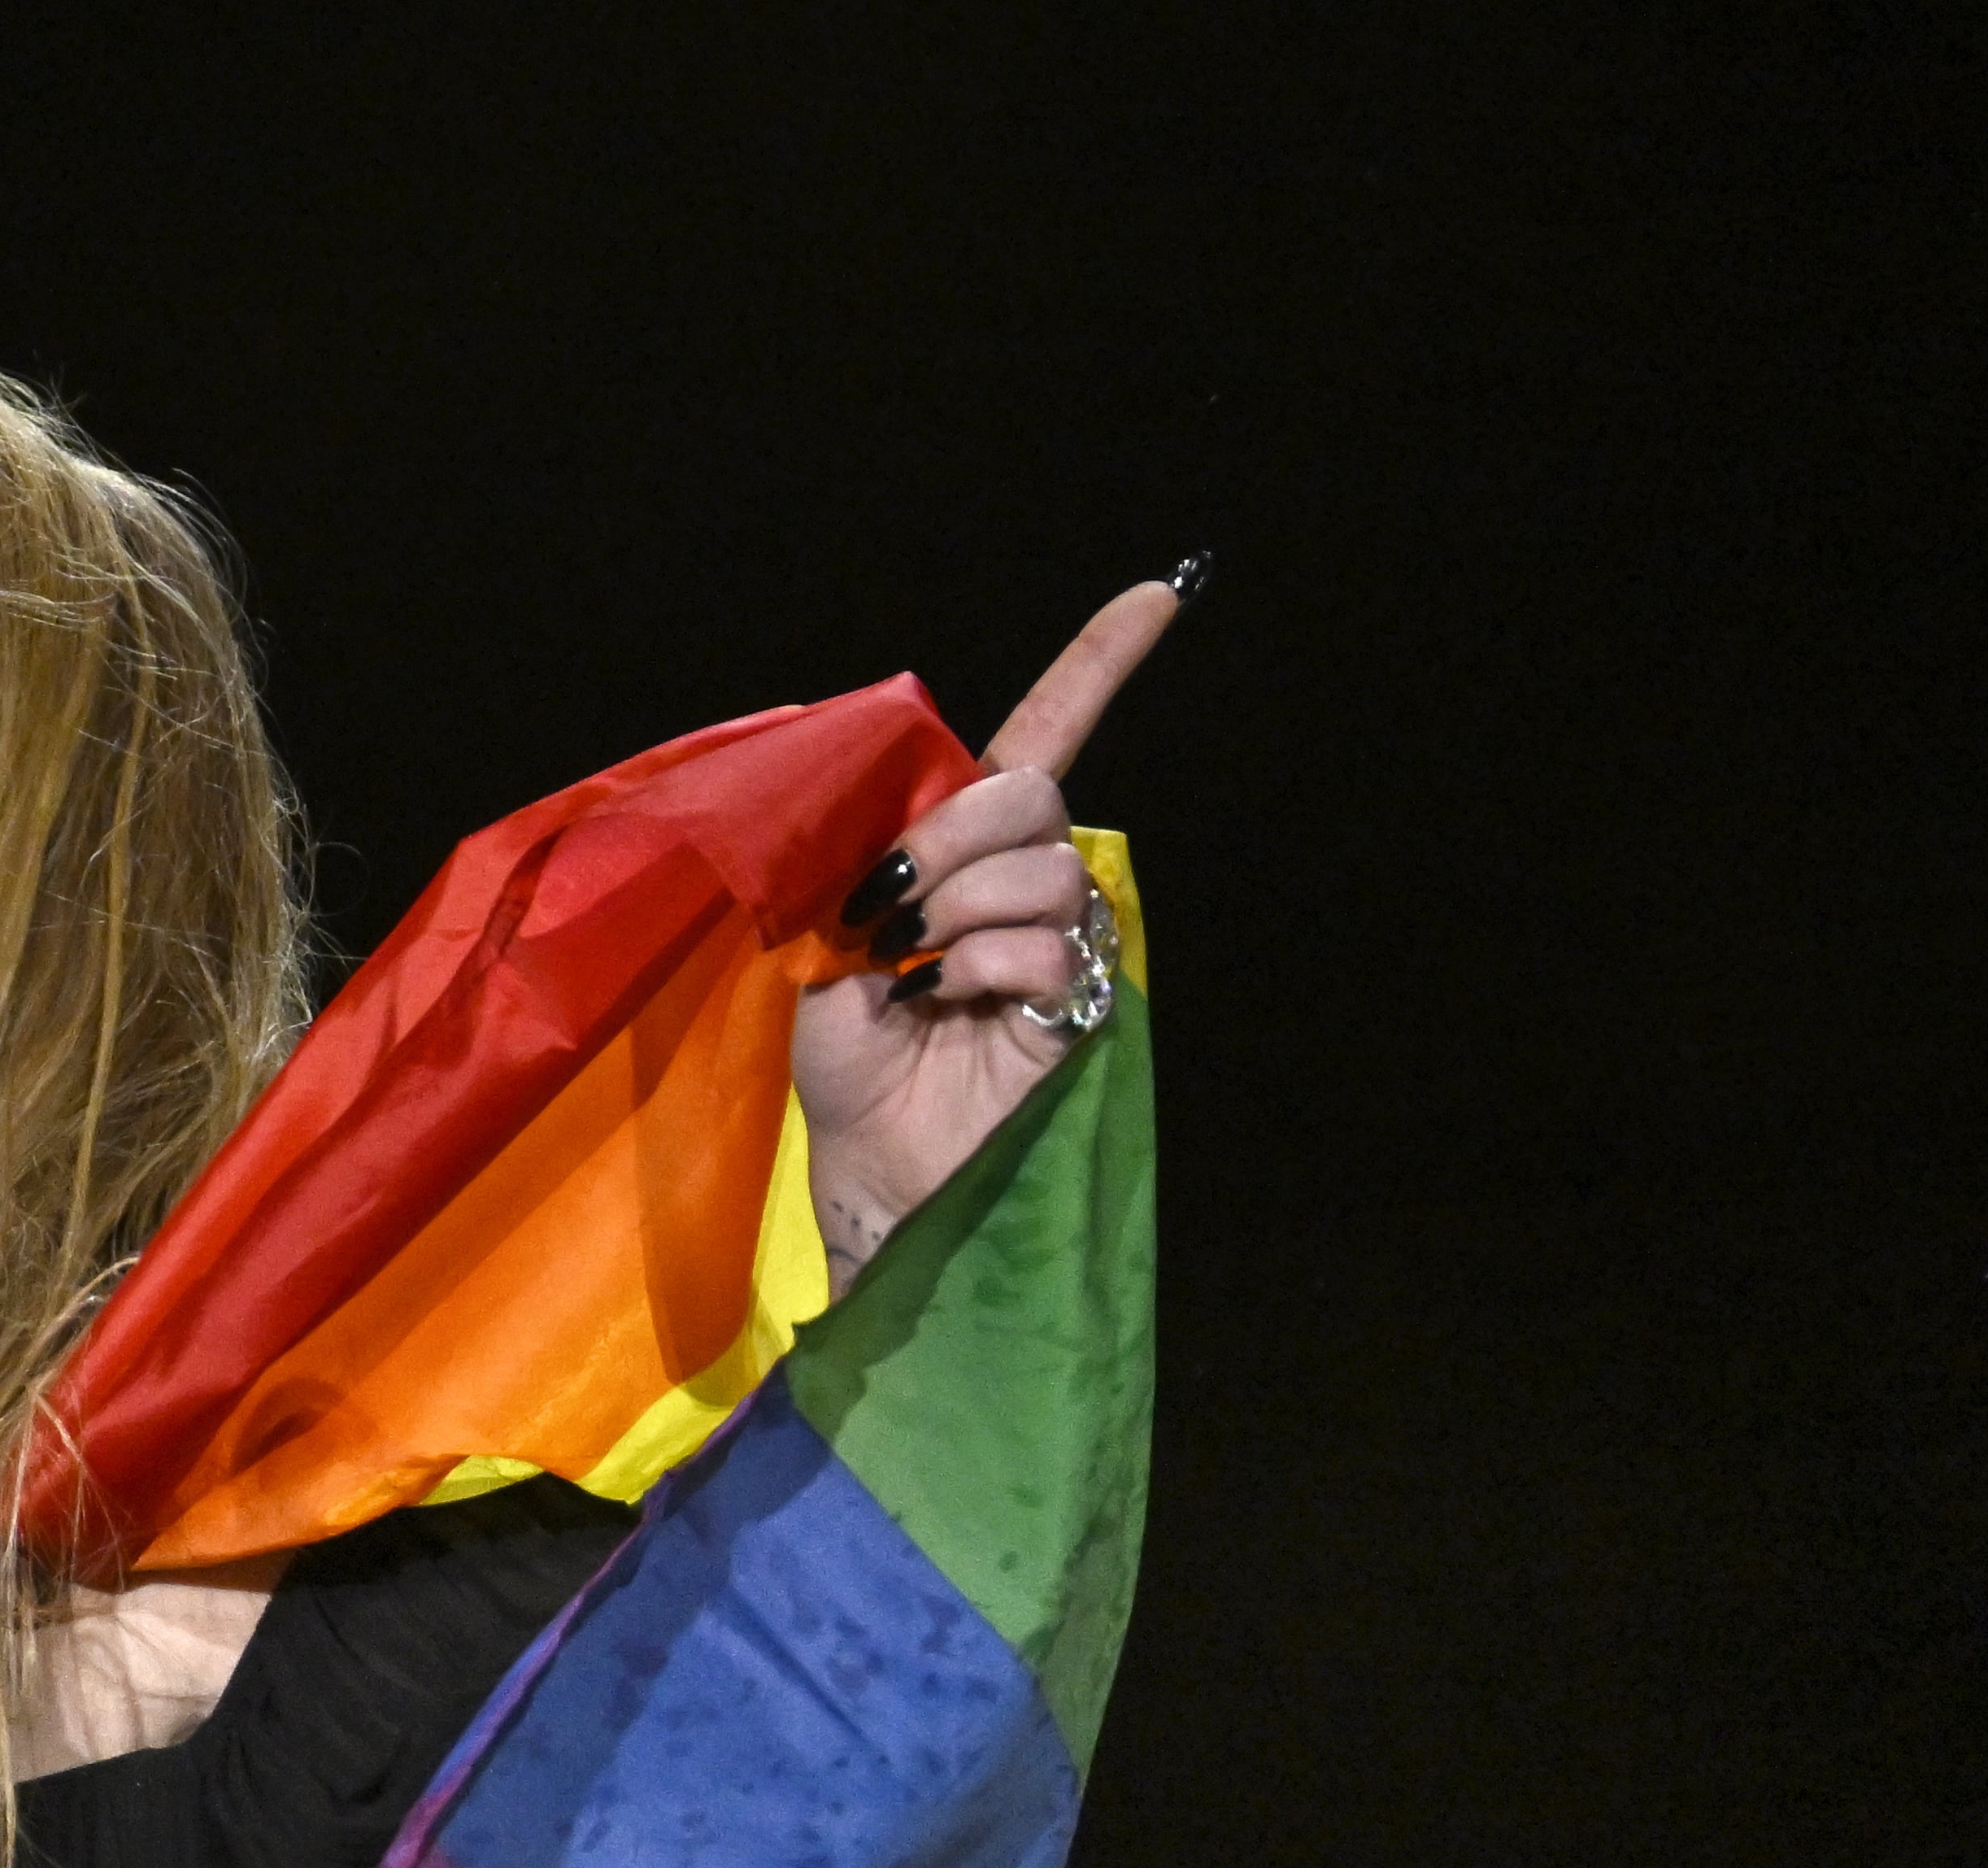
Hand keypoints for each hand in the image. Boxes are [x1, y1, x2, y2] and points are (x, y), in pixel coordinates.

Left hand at [793, 573, 1182, 1279]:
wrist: (870, 1153)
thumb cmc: (847, 1050)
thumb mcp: (828, 932)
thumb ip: (867, 857)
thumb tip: (899, 821)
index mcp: (969, 844)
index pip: (1049, 732)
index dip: (1101, 662)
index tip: (1158, 594)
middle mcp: (1030, 877)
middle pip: (1029, 790)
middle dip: (946, 839)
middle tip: (890, 908)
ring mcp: (1063, 936)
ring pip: (1038, 867)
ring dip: (957, 912)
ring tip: (917, 972)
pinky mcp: (1081, 1000)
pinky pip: (1047, 947)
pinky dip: (984, 970)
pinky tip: (953, 1006)